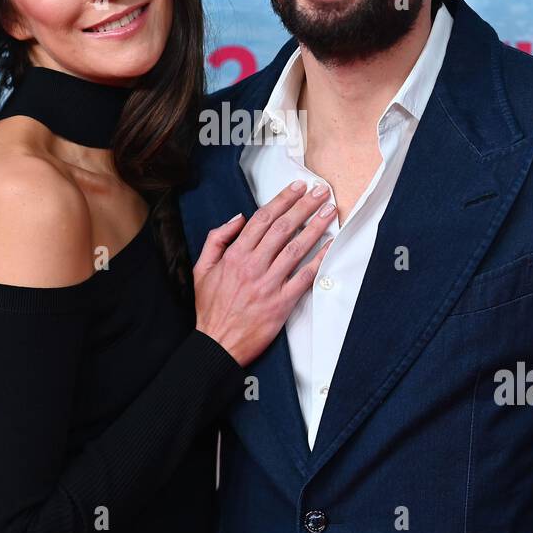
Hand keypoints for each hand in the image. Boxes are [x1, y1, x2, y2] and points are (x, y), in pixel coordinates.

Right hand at [193, 180, 334, 366]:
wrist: (217, 344)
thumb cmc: (210, 308)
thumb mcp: (201, 269)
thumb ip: (216, 240)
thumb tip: (237, 218)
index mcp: (234, 255)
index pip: (262, 219)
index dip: (282, 200)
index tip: (297, 188)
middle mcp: (252, 266)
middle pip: (283, 228)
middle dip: (304, 206)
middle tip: (321, 192)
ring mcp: (268, 284)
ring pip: (296, 248)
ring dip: (315, 227)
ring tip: (329, 212)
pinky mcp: (281, 303)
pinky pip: (304, 277)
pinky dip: (319, 260)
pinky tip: (330, 246)